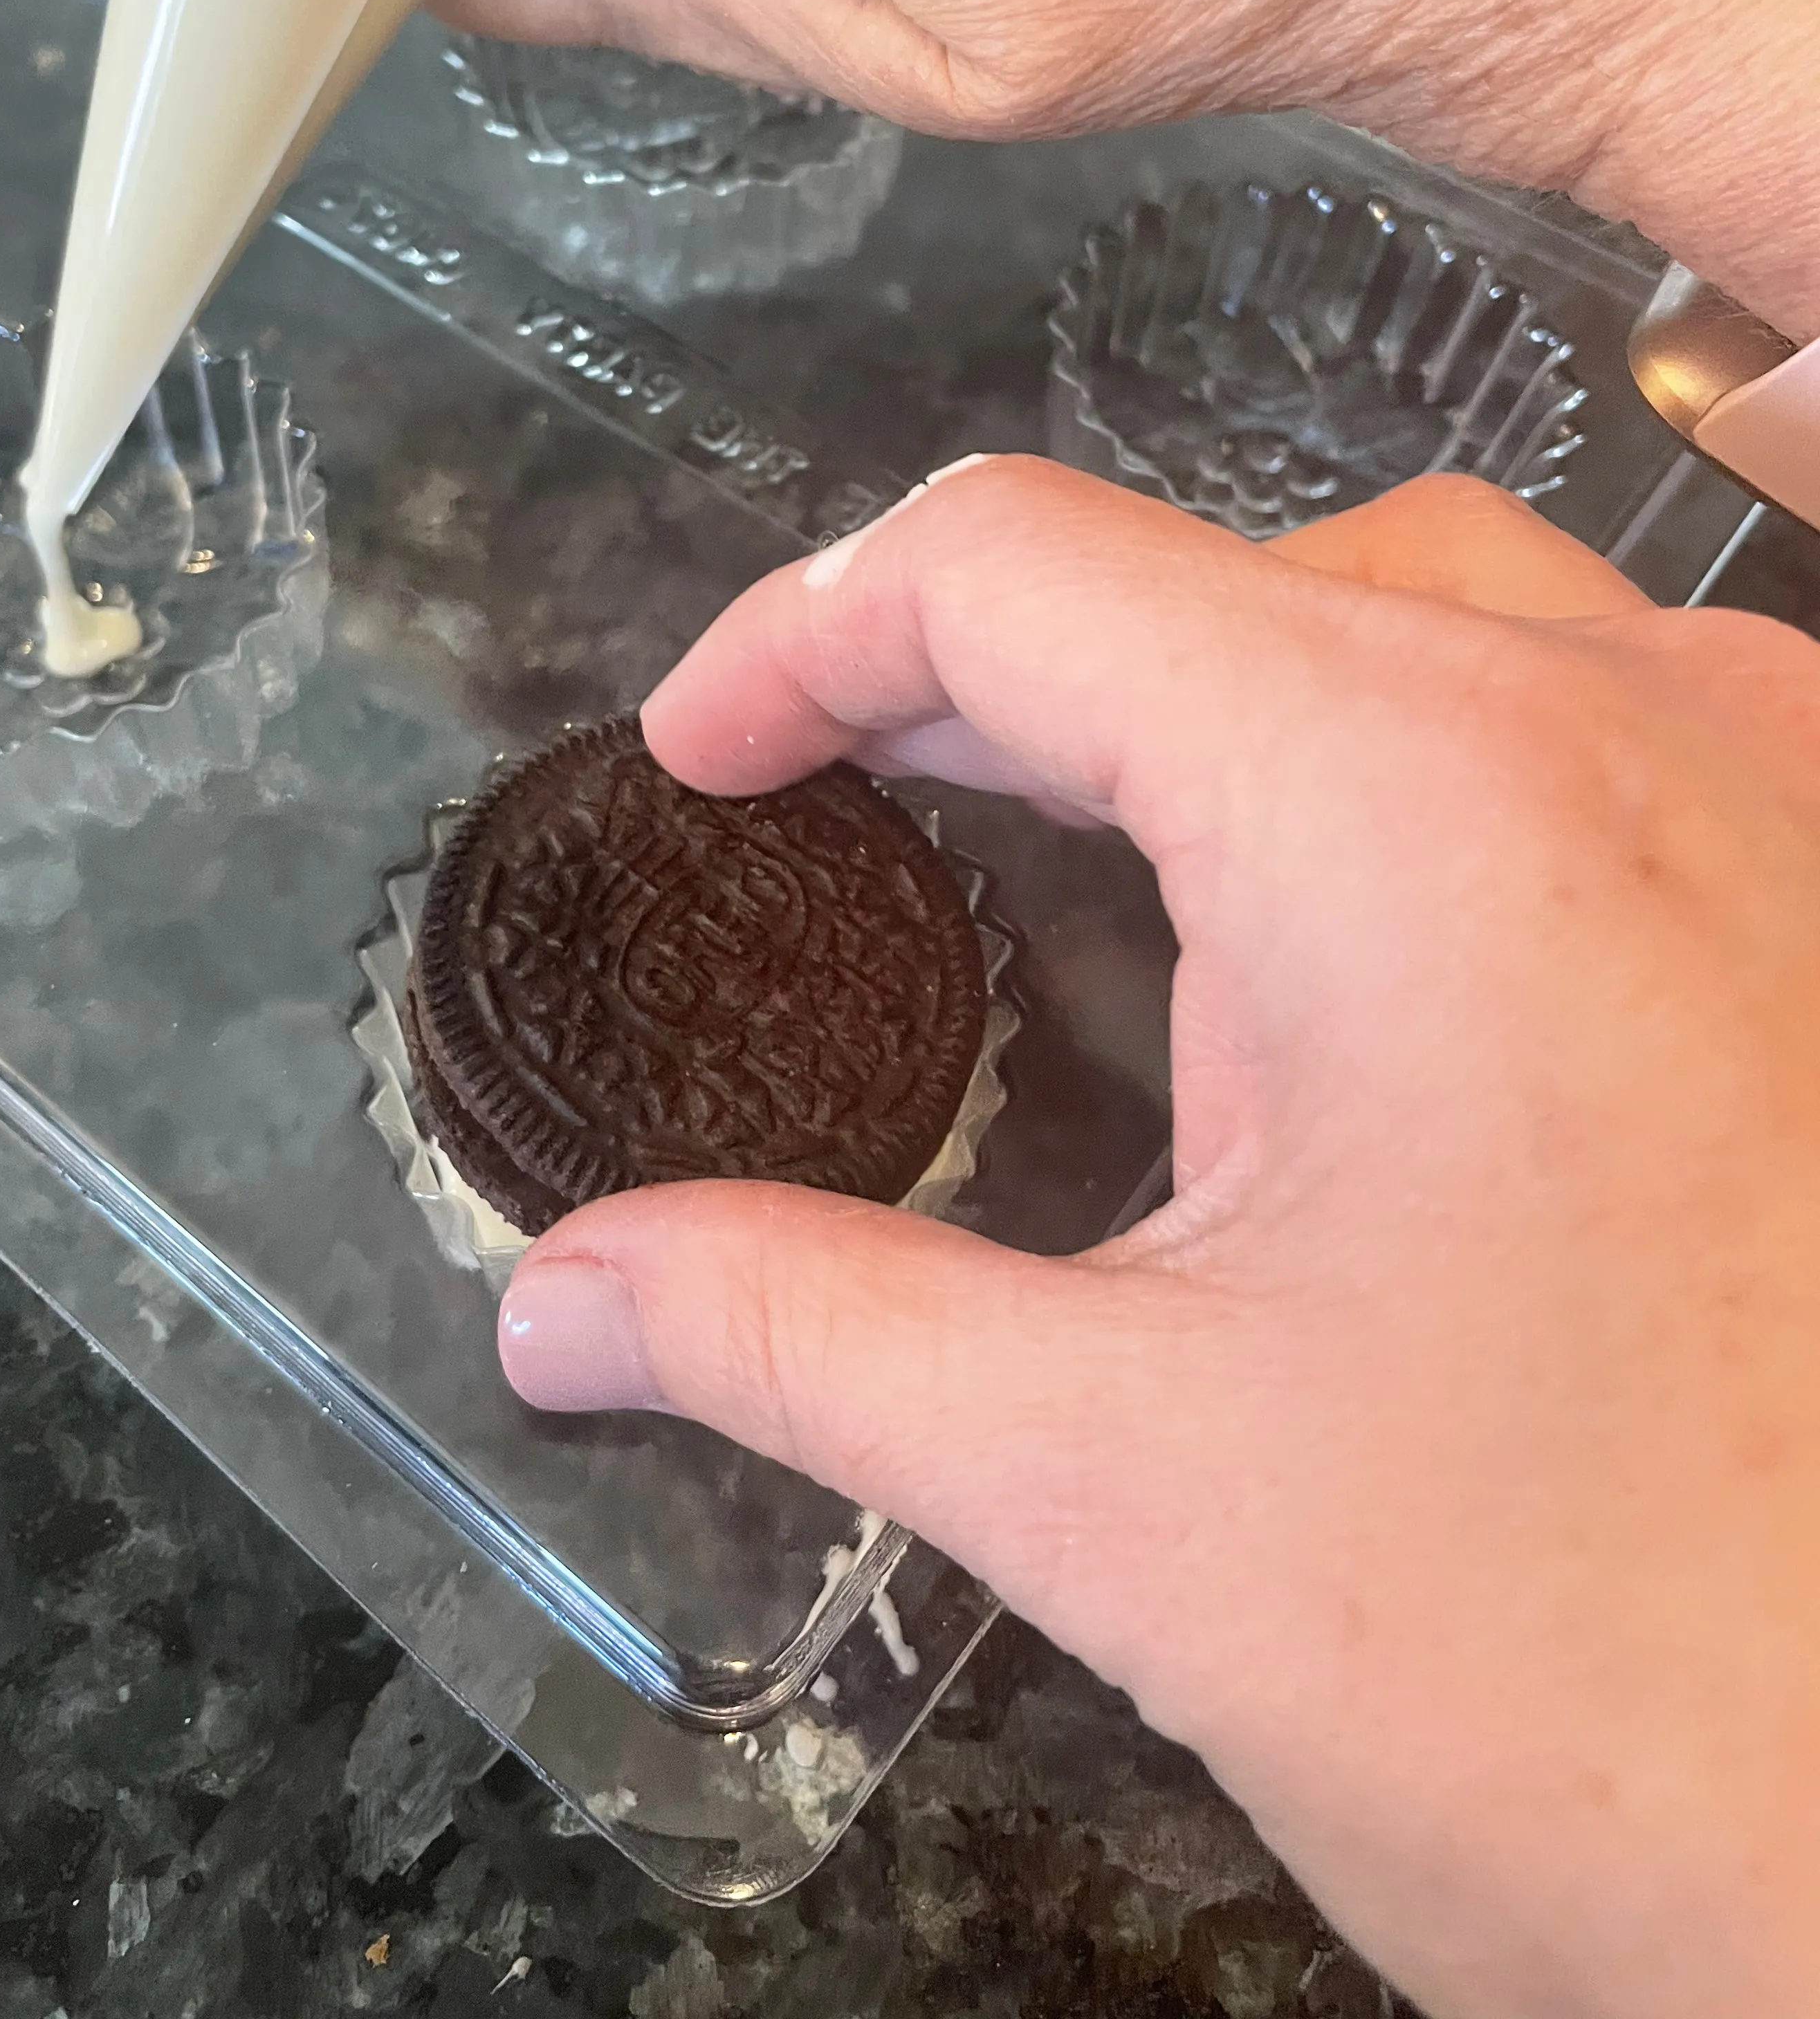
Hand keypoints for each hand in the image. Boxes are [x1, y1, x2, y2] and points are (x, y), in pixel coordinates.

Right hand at [496, 460, 1819, 2018]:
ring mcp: (1787, 789)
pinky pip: (1588, 725)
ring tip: (1082, 886)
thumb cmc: (1596, 1683)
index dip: (802, 635)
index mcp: (1416, 803)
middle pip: (1217, 574)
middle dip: (992, 681)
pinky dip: (1404, 773)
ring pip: (1421, 619)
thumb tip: (554, 1296)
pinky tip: (1350, 970)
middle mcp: (1635, 726)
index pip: (1016, 568)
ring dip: (1212, 714)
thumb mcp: (1126, 1486)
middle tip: (851, 811)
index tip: (703, 763)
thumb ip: (800, 1336)